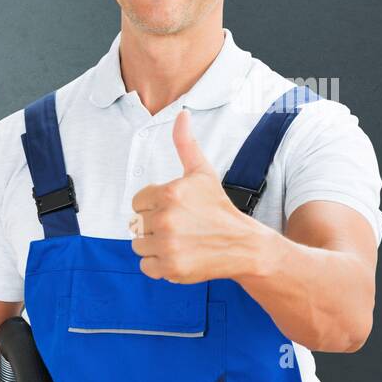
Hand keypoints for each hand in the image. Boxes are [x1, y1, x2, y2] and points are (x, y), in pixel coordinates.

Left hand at [129, 109, 264, 282]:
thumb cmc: (219, 208)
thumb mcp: (203, 173)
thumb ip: (186, 144)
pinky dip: (158, 265)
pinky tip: (179, 256)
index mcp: (169, 193)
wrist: (244, 245)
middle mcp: (166, 219)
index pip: (137, 202)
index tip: (175, 210)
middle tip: (180, 227)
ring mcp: (168, 245)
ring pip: (139, 245)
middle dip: (154, 226)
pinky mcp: (170, 267)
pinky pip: (145, 266)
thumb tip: (182, 114)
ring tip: (180, 241)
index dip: (153, 206)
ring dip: (154, 246)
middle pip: (136, 224)